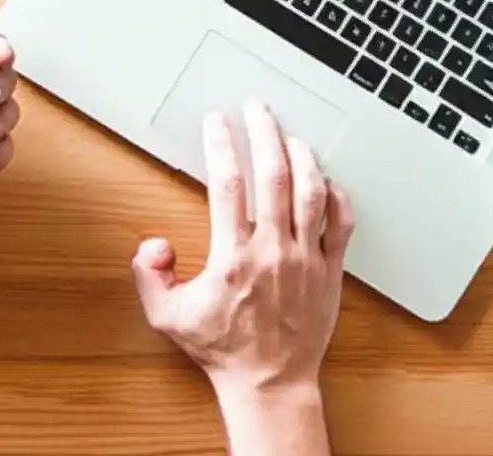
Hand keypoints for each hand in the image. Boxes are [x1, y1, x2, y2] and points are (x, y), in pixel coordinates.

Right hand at [131, 101, 354, 392]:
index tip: (217, 123)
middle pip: (273, 175)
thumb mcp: (168, 317)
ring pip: (311, 192)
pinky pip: (342, 223)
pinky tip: (326, 180)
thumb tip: (152, 244)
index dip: (221, 145)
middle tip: (258, 109)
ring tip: (292, 136)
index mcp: (233, 257)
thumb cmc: (222, 350)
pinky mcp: (330, 272)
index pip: (227, 184)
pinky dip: (336, 196)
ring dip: (302, 157)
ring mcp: (306, 260)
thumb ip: (149, 276)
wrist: (269, 383)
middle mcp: (272, 251)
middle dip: (265, 132)